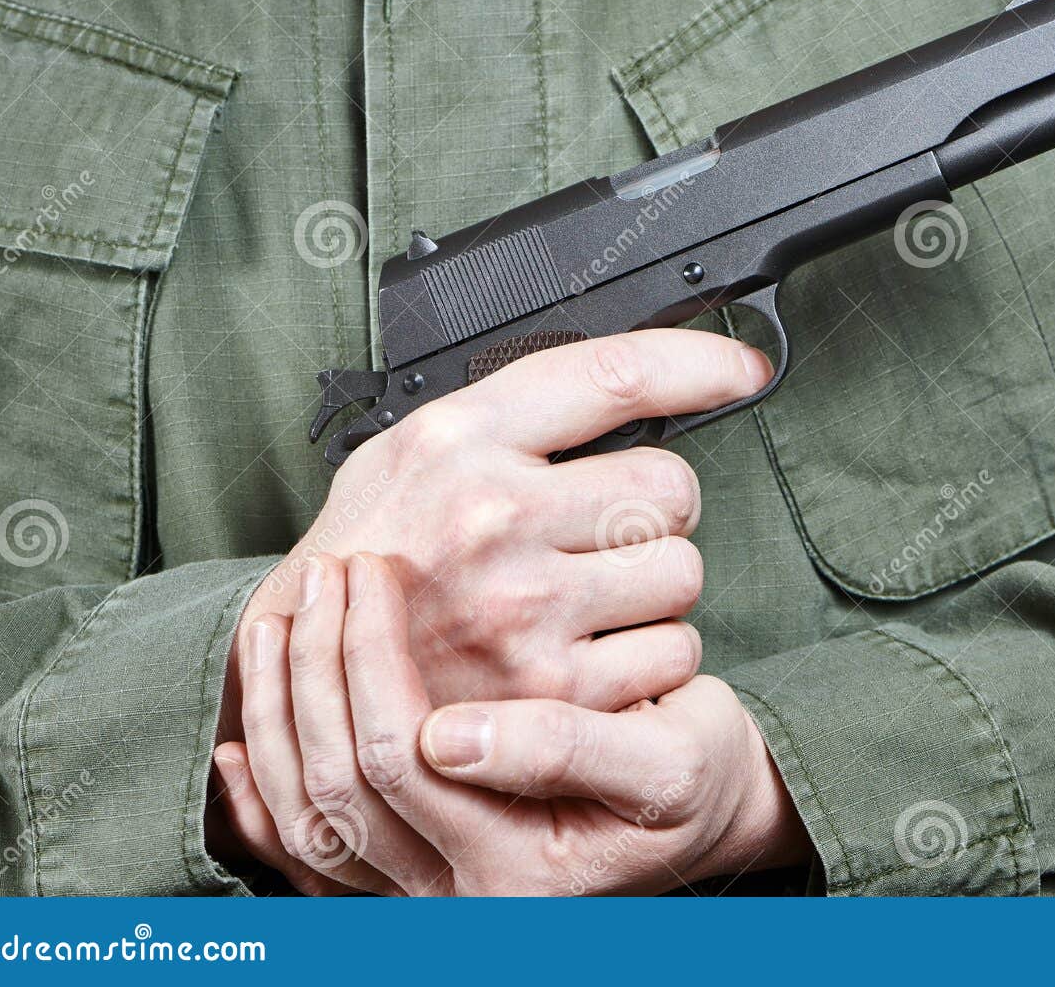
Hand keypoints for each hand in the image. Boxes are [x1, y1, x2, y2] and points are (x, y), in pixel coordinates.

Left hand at [216, 554, 808, 894]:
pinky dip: (264, 803)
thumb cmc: (695, 778)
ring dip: (280, 720)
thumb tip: (451, 735)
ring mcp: (425, 898)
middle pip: (341, 789)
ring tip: (276, 626)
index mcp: (515, 870)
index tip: (374, 575)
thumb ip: (567, 750)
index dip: (374, 659)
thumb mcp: (668, 762)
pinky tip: (238, 746)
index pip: (404, 758)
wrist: (705, 817)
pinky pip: (312, 855)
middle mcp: (456, 898)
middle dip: (320, 671)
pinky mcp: (411, 881)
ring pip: (312, 820)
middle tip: (324, 576)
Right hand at [222, 328, 772, 736]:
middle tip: (601, 534)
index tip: (746, 368)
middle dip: (656, 510)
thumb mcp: (418, 450)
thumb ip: (519, 415)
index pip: (617, 374)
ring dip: (655, 588)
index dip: (702, 363)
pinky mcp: (551, 692)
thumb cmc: (373, 555)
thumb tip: (644, 380)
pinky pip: (673, 653)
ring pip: (682, 572)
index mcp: (462, 440)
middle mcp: (493, 515)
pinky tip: (594, 653)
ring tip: (589, 598)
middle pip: (671, 486)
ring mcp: (523, 607)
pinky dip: (650, 656)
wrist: (307, 674)